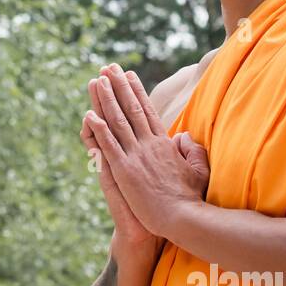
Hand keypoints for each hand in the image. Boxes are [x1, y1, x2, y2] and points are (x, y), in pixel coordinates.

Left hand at [81, 63, 209, 235]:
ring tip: (98, 80)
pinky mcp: (124, 170)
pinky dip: (98, 129)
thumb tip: (182, 136)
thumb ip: (190, 149)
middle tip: (108, 68)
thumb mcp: (197, 168)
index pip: (147, 111)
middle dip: (118, 86)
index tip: (128, 75)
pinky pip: (108, 145)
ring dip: (106, 100)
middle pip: (130, 109)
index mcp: (163, 143)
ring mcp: (135, 156)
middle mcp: (148, 144)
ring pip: (117, 121)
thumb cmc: (190, 197)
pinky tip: (88, 115)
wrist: (182, 217)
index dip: (136, 91)